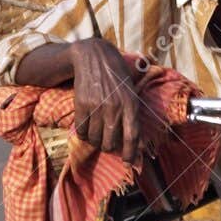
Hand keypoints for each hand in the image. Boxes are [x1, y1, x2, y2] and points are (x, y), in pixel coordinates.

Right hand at [70, 39, 142, 162]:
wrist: (94, 57)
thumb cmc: (117, 76)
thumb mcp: (131, 93)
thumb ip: (134, 117)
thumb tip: (139, 145)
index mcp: (131, 104)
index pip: (132, 136)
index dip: (130, 153)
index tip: (128, 163)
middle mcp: (114, 107)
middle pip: (110, 142)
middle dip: (109, 148)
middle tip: (108, 143)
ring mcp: (97, 106)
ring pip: (95, 139)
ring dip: (96, 142)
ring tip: (97, 135)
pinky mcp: (81, 104)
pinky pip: (82, 130)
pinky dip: (84, 134)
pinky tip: (87, 128)